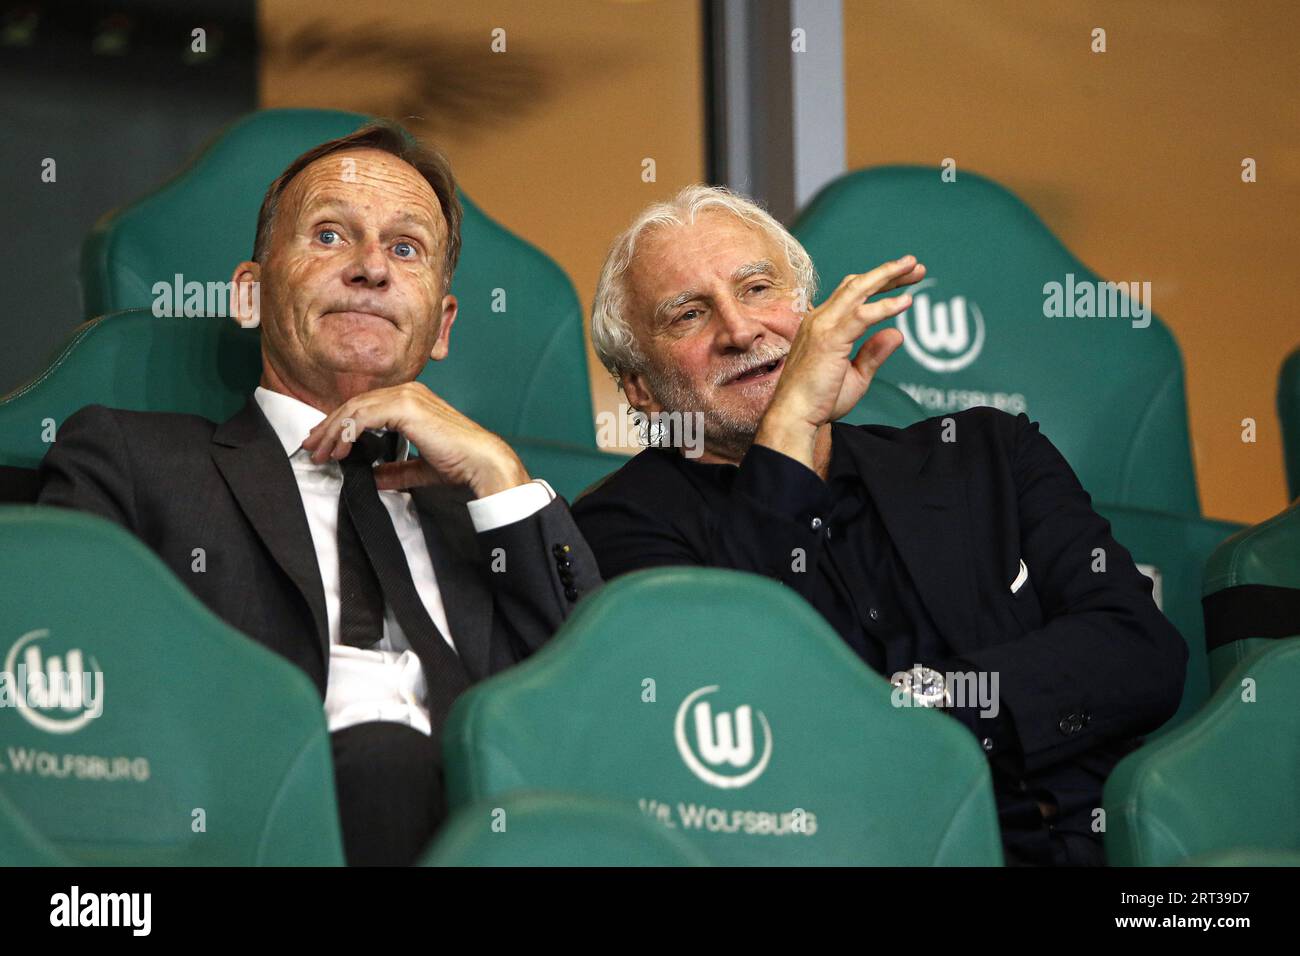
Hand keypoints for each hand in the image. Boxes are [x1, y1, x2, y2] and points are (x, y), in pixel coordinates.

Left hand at [300, 382, 529, 497]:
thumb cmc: (459, 463)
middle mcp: (408, 391)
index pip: (366, 406)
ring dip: (333, 431)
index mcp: (412, 399)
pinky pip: (364, 416)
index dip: (341, 424)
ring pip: (355, 408)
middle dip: (329, 427)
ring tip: (320, 452)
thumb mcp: (420, 467)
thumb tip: (374, 478)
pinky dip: (347, 432)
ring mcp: (407, 396)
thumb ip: (395, 470)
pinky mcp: (405, 407)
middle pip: (355, 404)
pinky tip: (340, 450)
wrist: (480, 462)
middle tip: (312, 447)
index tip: (326, 443)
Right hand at [755, 255, 924, 467]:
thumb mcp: (855, 376)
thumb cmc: (818, 402)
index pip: (851, 293)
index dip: (878, 282)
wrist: (795, 417)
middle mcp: (820, 319)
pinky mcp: (829, 339)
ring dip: (887, 277)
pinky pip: (861, 316)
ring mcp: (822, 327)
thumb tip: (896, 334)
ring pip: (858, 290)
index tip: (905, 281)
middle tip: (915, 265)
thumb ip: (873, 354)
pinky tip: (906, 302)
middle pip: (856, 285)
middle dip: (887, 273)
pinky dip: (885, 307)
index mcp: (822, 325)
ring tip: (913, 268)